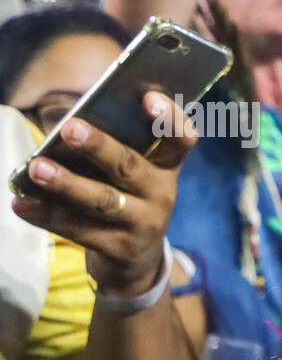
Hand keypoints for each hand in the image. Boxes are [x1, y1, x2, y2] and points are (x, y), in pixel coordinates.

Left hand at [11, 93, 196, 295]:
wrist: (136, 261)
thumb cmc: (125, 198)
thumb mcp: (130, 174)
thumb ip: (111, 146)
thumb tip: (62, 122)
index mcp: (165, 167)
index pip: (180, 139)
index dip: (169, 118)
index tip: (148, 97)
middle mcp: (161, 194)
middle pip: (130, 166)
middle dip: (99, 146)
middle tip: (70, 129)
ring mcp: (143, 223)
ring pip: (103, 200)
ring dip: (68, 184)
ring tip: (36, 169)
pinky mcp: (120, 248)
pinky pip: (79, 229)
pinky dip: (48, 215)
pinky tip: (23, 204)